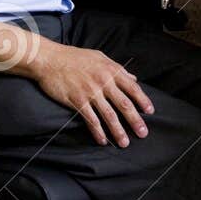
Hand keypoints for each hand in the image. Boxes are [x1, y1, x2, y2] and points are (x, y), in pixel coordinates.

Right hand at [25, 40, 153, 146]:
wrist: (50, 59)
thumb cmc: (75, 57)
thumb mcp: (99, 57)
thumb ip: (117, 69)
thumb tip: (133, 78)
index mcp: (111, 70)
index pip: (132, 87)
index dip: (143, 100)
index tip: (150, 112)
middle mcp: (103, 82)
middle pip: (124, 104)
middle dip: (135, 120)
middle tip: (143, 133)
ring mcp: (90, 92)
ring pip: (109, 115)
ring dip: (118, 131)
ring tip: (124, 142)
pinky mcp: (77, 100)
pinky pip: (90, 119)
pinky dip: (98, 131)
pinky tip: (103, 140)